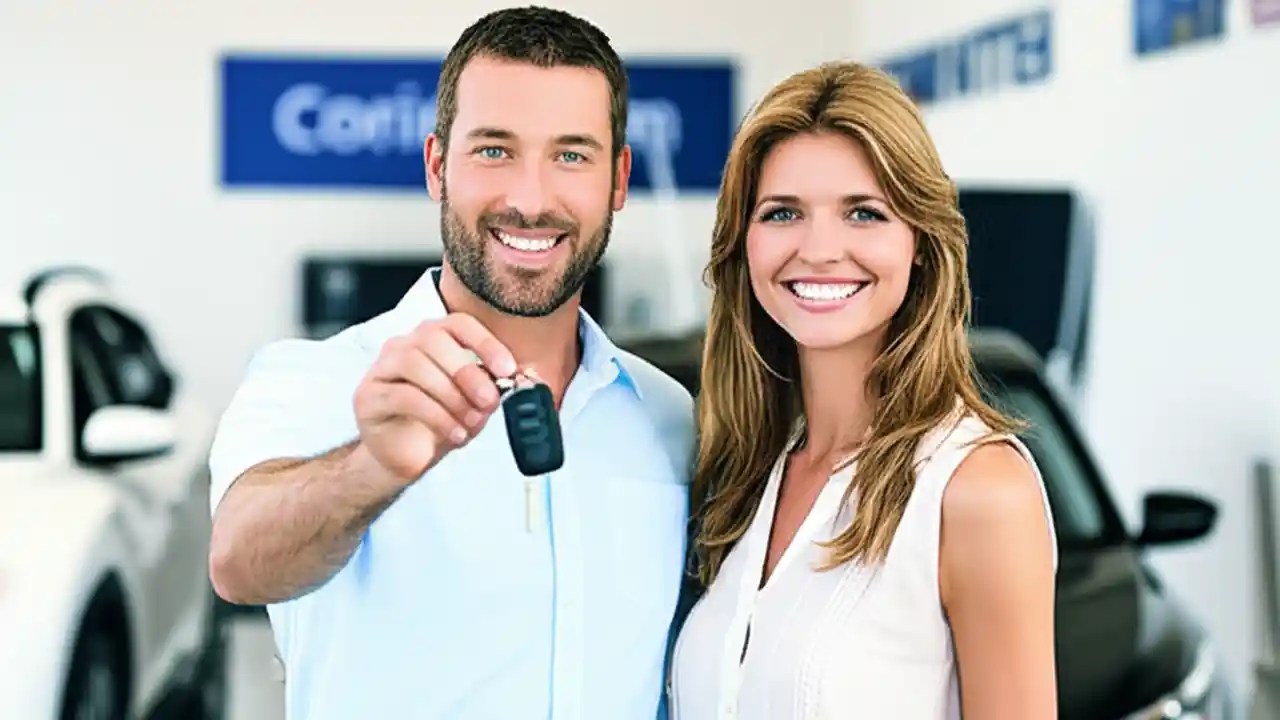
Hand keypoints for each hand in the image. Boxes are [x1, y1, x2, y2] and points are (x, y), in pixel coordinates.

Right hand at [353, 313, 516, 484]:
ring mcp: (382, 368)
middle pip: (434, 339)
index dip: (484, 342)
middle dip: (467, 371)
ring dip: (450, 395)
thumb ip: (492, 387)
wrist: (404, 456)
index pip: (458, 323)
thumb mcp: (473, 403)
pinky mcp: (369, 397)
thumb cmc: (439, 422)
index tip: (507, 369)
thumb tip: (521, 378)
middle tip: (488, 400)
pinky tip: (454, 433)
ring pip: (415, 364)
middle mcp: (404, 345)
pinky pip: (403, 396)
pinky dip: (436, 416)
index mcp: (433, 338)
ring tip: (471, 422)